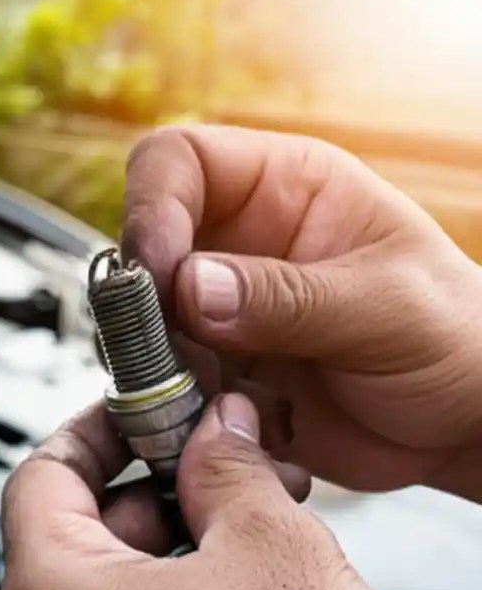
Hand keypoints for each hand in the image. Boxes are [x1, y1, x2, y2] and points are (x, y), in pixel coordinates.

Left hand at [0, 395, 416, 589]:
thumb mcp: (277, 555)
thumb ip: (229, 471)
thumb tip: (216, 429)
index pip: (42, 474)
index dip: (98, 431)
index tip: (137, 415)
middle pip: (71, 538)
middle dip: (152, 497)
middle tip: (217, 478)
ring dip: (161, 558)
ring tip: (240, 543)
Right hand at [122, 125, 481, 499]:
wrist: (466, 428)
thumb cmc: (457, 340)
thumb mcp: (388, 307)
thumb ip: (290, 296)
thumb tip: (190, 287)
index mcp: (284, 188)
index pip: (178, 161)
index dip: (153, 205)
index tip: (157, 270)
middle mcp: (238, 242)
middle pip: (143, 244)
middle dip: (144, 300)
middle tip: (169, 349)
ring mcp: (219, 311)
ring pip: (140, 321)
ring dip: (159, 363)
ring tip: (215, 396)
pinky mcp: (214, 372)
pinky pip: (159, 383)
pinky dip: (173, 407)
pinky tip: (226, 422)